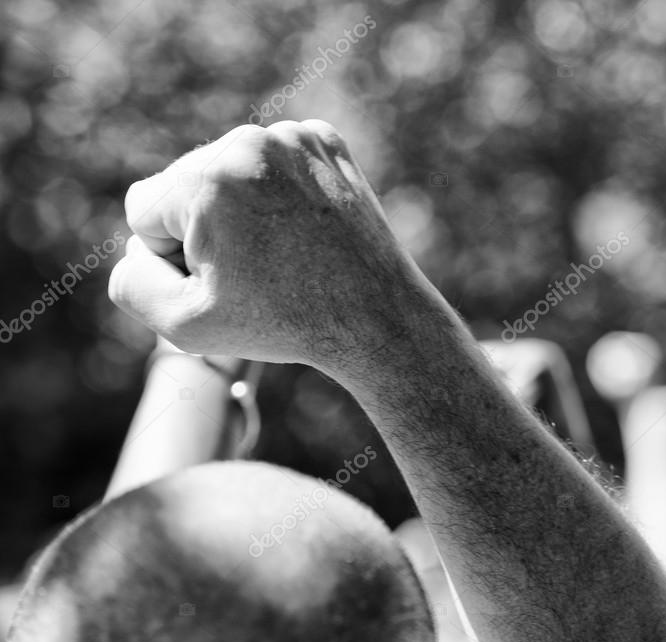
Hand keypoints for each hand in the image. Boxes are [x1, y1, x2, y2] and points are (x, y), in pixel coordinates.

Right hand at [109, 120, 413, 365]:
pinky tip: (304, 228)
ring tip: (283, 251)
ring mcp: (295, 136)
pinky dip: (280, 193)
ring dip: (241, 208)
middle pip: (186, 184)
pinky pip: (273, 163)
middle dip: (207, 229)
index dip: (172, 258)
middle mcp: (251, 140)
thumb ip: (130, 282)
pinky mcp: (326, 141)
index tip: (222, 281)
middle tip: (259, 270)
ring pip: (230, 171)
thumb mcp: (184, 324)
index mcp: (208, 176)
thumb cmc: (284, 323)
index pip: (143, 210)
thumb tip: (138, 246)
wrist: (377, 316)